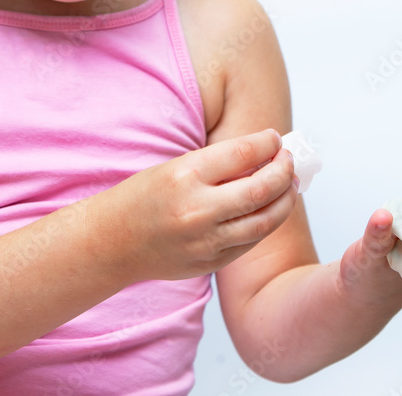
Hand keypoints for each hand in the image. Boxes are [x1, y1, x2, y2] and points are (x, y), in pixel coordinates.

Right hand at [126, 129, 297, 279]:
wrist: (111, 243)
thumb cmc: (144, 198)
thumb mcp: (175, 167)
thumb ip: (219, 163)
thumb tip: (266, 153)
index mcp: (186, 176)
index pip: (243, 153)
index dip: (267, 143)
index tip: (275, 139)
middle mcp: (198, 210)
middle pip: (262, 187)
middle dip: (284, 170)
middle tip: (288, 160)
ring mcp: (206, 241)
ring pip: (265, 220)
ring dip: (286, 200)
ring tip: (290, 185)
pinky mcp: (211, 262)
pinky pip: (251, 241)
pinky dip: (267, 222)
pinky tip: (271, 209)